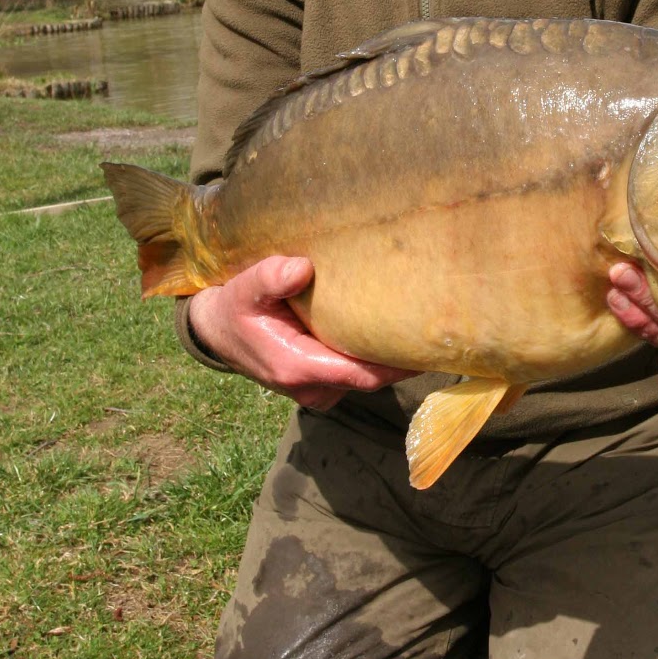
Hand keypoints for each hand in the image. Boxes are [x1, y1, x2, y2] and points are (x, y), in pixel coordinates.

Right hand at [187, 256, 415, 408]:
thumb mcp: (244, 288)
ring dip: (389, 360)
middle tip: (439, 333)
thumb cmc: (236, 308)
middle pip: (371, 379)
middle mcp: (311, 387)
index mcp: (297, 367)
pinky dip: (375, 360)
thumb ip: (270, 277)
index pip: (361, 373)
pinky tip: (395, 335)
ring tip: (424, 330)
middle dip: (402, 360)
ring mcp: (317, 390)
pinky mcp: (321, 385)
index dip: (396, 365)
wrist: (218, 332)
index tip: (428, 349)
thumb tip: (301, 268)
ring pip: (365, 379)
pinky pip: (356, 376)